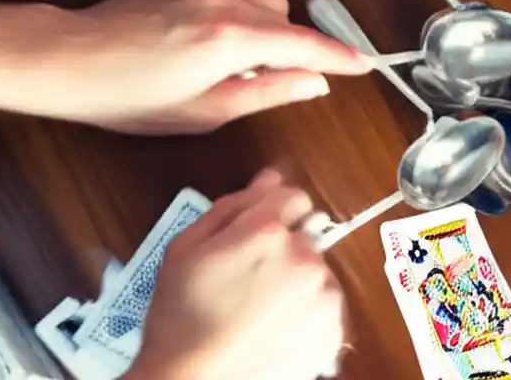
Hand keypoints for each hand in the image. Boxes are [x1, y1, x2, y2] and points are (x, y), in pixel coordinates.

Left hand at [40, 0, 369, 133]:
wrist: (70, 59)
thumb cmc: (127, 95)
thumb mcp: (205, 111)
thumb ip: (268, 92)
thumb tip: (314, 83)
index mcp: (229, 39)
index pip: (304, 44)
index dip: (339, 57)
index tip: (363, 64)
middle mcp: (220, 0)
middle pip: (284, 17)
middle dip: (285, 47)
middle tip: (259, 80)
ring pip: (258, 1)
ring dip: (256, 31)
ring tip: (219, 64)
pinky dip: (227, 16)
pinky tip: (193, 41)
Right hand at [127, 170, 344, 379]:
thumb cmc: (180, 317)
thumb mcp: (185, 248)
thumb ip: (233, 206)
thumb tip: (269, 178)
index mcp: (267, 231)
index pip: (292, 197)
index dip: (271, 214)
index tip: (255, 237)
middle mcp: (304, 259)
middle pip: (305, 236)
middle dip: (282, 250)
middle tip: (247, 281)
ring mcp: (322, 298)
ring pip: (317, 272)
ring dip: (296, 283)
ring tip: (258, 311)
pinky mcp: (331, 331)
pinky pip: (325, 308)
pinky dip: (306, 315)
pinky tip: (272, 329)